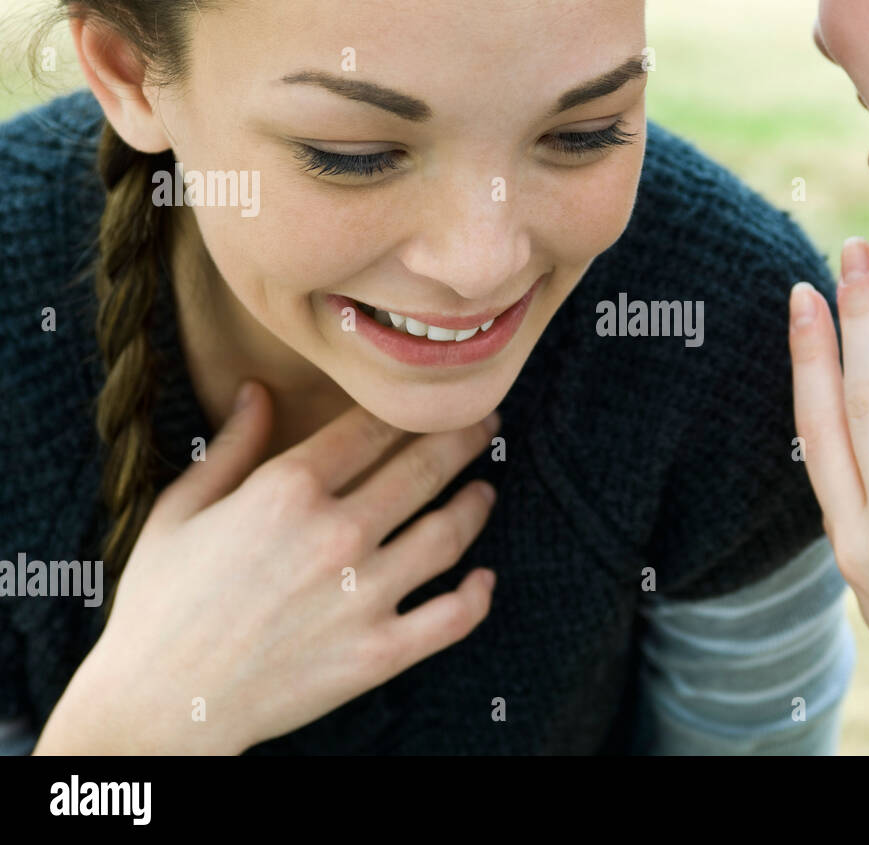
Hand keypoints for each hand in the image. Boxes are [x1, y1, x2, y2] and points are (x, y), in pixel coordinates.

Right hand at [35, 382, 498, 754]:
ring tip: (485, 490)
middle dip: (463, 437)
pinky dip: (478, 595)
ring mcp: (364, 595)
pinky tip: (485, 577)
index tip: (430, 400)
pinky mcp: (379, 651)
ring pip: (449, 533)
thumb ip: (232, 446)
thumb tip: (259, 388)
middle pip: (424, 468)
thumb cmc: (160, 604)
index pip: (373, 428)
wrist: (157, 705)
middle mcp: (336, 534)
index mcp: (287, 490)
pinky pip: (453, 617)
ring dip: (476, 504)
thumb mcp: (180, 510)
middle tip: (485, 423)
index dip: (409, 409)